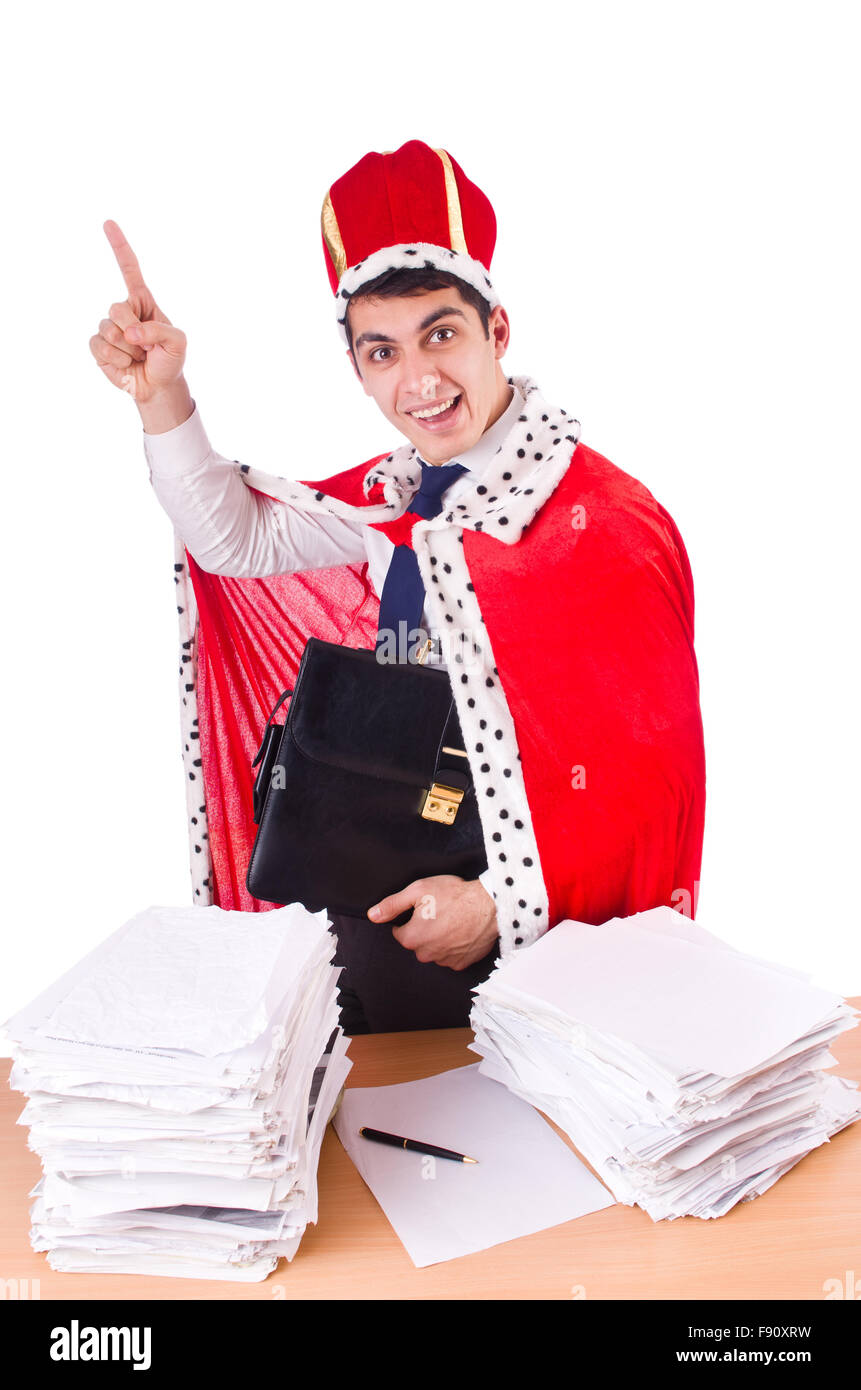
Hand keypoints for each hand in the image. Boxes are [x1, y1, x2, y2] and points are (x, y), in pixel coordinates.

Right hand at [89, 220, 186, 404]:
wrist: (158, 386)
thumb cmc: (169, 360)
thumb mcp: (177, 342)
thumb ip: (158, 331)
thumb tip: (128, 333)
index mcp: (143, 302)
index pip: (130, 270)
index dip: (119, 246)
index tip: (108, 223)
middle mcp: (124, 311)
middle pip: (116, 309)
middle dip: (133, 331)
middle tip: (146, 348)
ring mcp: (109, 327)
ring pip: (108, 330)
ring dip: (127, 350)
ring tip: (138, 357)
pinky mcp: (98, 346)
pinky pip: (99, 345)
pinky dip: (116, 358)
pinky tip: (125, 364)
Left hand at [367, 874, 498, 970]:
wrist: (489, 906)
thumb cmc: (454, 896)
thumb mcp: (418, 891)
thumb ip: (392, 904)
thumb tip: (372, 915)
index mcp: (412, 938)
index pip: (399, 932)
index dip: (409, 919)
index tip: (423, 909)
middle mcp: (427, 955)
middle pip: (417, 943)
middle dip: (423, 930)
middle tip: (438, 912)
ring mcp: (445, 961)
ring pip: (434, 951)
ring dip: (439, 939)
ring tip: (452, 920)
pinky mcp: (462, 963)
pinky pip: (451, 957)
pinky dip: (454, 947)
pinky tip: (462, 932)